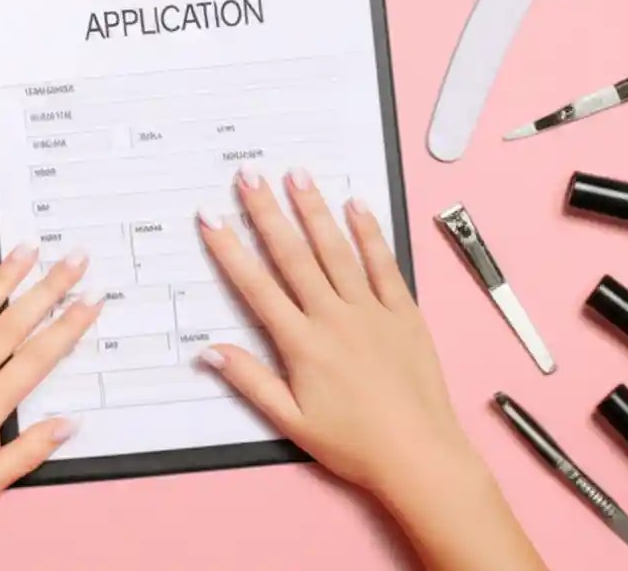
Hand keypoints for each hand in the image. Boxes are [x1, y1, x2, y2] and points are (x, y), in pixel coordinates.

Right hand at [196, 166, 471, 498]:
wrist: (418, 453)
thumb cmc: (354, 443)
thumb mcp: (291, 420)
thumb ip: (250, 380)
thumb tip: (209, 352)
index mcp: (302, 344)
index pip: (256, 286)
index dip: (229, 249)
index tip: (211, 218)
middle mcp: (334, 317)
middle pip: (293, 255)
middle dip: (267, 212)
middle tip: (249, 176)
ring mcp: (371, 311)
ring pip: (337, 249)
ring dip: (314, 209)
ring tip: (297, 175)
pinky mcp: (403, 312)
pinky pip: (384, 264)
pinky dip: (369, 233)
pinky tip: (356, 205)